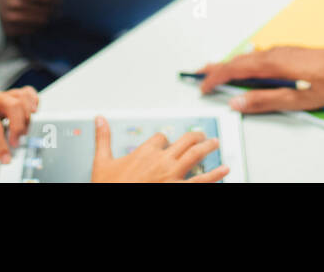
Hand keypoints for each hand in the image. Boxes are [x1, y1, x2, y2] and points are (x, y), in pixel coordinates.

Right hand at [0, 0, 54, 36]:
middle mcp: (12, 3)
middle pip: (42, 8)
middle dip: (53, 8)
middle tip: (59, 6)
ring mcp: (11, 18)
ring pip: (40, 20)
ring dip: (48, 17)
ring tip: (52, 13)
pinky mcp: (11, 30)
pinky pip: (33, 30)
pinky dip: (39, 26)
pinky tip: (40, 20)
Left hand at [0, 87, 40, 162]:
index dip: (1, 143)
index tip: (5, 157)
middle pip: (13, 105)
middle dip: (18, 127)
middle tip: (15, 143)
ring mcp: (2, 94)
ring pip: (22, 97)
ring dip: (27, 116)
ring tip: (23, 132)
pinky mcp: (10, 96)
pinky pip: (26, 92)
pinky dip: (34, 101)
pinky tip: (34, 112)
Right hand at [90, 116, 228, 181]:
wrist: (114, 203)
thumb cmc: (109, 186)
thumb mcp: (102, 162)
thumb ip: (103, 138)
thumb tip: (99, 119)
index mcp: (144, 152)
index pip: (160, 137)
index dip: (164, 139)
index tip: (165, 142)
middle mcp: (161, 161)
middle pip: (184, 142)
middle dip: (194, 137)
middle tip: (201, 135)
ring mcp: (172, 176)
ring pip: (195, 156)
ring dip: (207, 148)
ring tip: (216, 143)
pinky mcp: (179, 189)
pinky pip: (202, 181)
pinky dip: (215, 175)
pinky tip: (225, 170)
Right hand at [196, 29, 323, 113]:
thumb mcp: (296, 99)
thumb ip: (264, 101)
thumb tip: (237, 102)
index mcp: (270, 65)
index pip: (233, 70)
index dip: (215, 78)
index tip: (203, 87)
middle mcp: (271, 54)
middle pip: (235, 60)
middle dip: (214, 68)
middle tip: (197, 74)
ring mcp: (278, 52)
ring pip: (245, 57)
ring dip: (227, 64)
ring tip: (215, 70)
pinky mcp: (286, 53)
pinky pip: (256, 56)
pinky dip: (242, 62)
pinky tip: (244, 68)